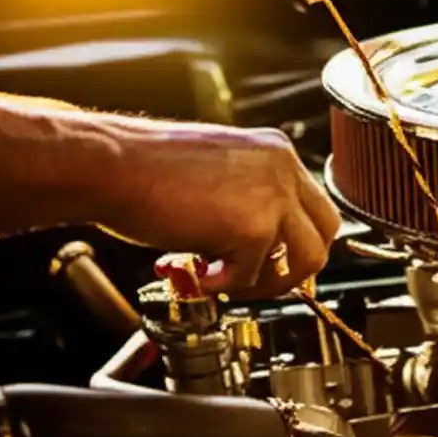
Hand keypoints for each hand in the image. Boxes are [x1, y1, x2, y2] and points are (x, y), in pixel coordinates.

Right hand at [96, 118, 340, 297]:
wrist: (113, 164)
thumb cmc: (145, 168)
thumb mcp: (216, 174)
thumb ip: (248, 201)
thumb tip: (263, 247)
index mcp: (275, 151)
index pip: (314, 205)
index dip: (296, 242)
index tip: (273, 262)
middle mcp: (283, 169)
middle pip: (325, 235)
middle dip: (295, 268)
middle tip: (256, 280)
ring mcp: (273, 197)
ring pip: (305, 262)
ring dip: (265, 284)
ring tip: (225, 280)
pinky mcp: (254, 228)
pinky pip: (251, 277)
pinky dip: (221, 285)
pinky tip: (195, 273)